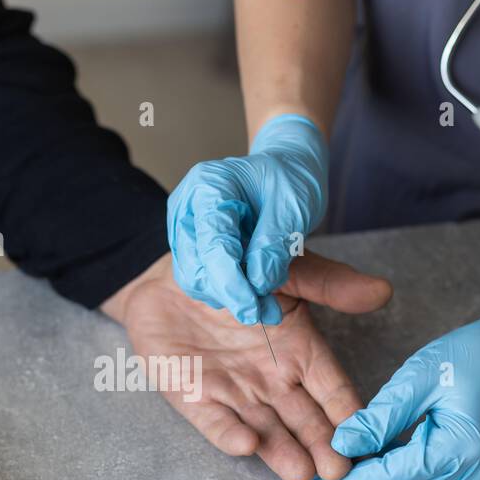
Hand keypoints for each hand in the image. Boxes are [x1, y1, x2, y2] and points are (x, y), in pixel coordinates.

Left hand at [105, 251, 391, 479]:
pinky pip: (213, 419)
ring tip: (301, 474)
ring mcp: (234, 391)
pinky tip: (246, 446)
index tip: (369, 438)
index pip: (331, 389)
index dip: (348, 413)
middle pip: (303, 419)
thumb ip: (330, 285)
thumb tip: (383, 291)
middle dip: (322, 446)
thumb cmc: (237, 268)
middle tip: (339, 471)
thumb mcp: (289, 271)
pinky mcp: (194, 396)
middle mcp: (271, 379)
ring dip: (281, 451)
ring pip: (264, 428)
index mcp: (299, 352)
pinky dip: (228, 434)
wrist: (174, 268)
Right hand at [168, 114, 327, 325]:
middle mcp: (186, 206)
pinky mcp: (192, 244)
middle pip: (194, 268)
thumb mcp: (294, 206)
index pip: (212, 246)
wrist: (285, 167)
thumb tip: (257, 285)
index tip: (253, 311)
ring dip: (229, 297)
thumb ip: (274, 245)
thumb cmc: (290, 178)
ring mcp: (185, 226)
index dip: (232, 284)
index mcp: (208, 185)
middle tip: (267, 309)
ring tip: (267, 301)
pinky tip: (255, 290)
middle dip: (229, 294)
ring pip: (194, 279)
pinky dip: (228, 291)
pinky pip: (202, 278)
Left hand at [299, 294, 479, 479]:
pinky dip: (392, 467)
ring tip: (328, 477)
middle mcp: (470, 471)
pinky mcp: (469, 464)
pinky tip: (363, 462)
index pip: (391, 477)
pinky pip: (422, 471)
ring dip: (371, 479)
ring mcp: (473, 472)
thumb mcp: (419, 378)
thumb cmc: (479, 353)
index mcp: (460, 451)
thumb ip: (380, 418)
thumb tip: (342, 446)